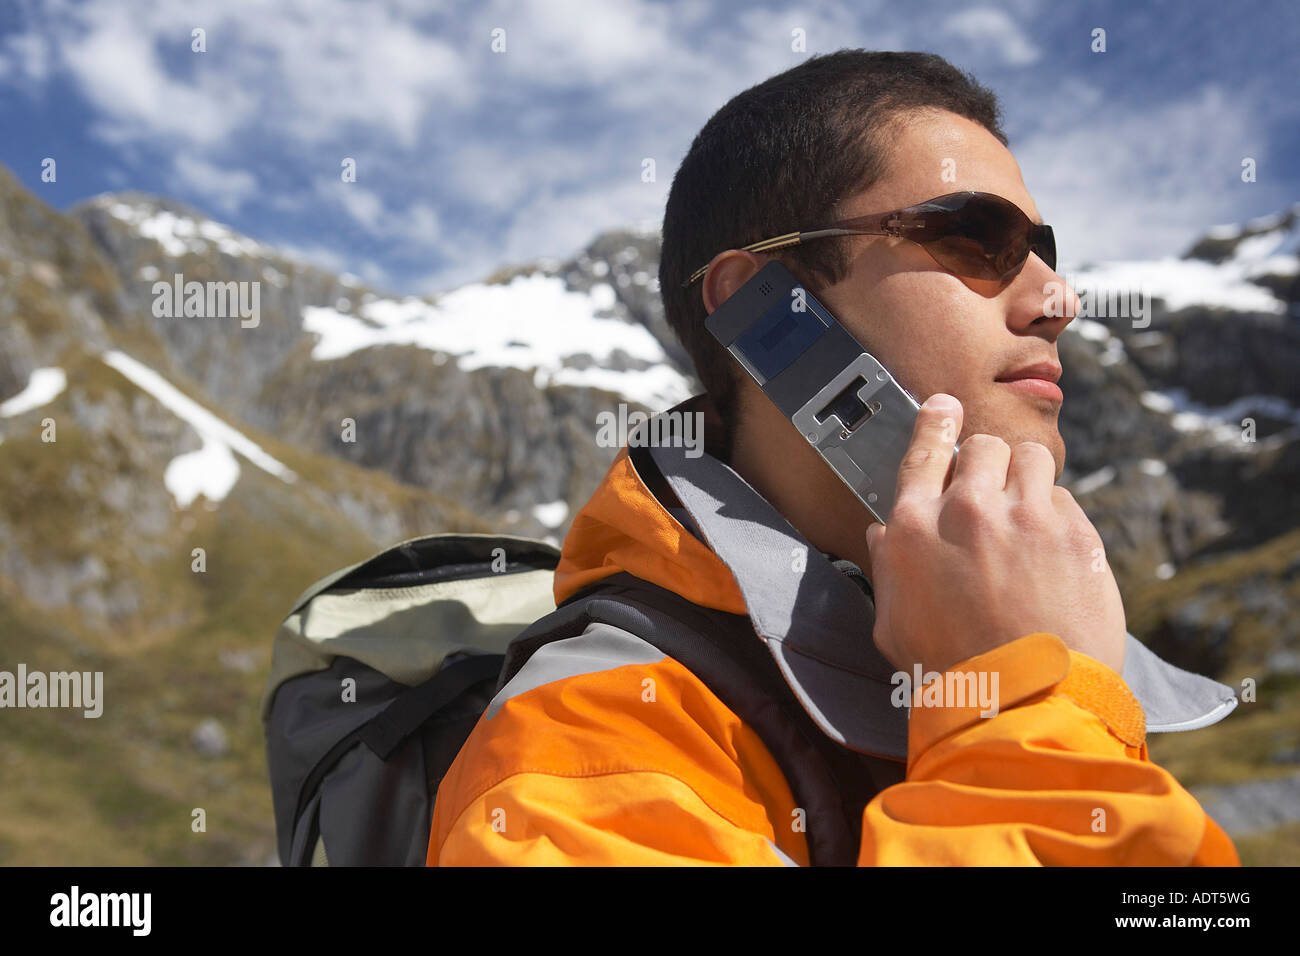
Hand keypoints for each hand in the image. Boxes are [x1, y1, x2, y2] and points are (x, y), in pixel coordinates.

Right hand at [864, 393, 1125, 675]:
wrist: (1023, 702)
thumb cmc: (950, 670)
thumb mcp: (892, 623)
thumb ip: (886, 568)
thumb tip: (884, 533)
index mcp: (914, 528)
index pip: (924, 450)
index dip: (935, 422)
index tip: (944, 406)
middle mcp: (968, 510)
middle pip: (984, 447)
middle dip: (988, 465)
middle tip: (994, 495)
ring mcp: (1027, 518)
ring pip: (1032, 458)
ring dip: (1027, 478)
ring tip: (1028, 514)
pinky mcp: (1076, 534)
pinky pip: (1065, 498)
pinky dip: (1058, 516)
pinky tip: (1053, 551)